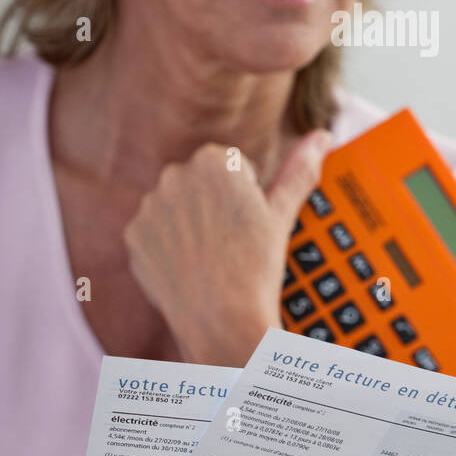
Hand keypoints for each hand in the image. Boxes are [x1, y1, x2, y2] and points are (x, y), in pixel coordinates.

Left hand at [123, 130, 331, 365]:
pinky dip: (167, 246)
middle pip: (199, 182)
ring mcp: (150, 206)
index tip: (247, 222)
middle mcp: (175, 175)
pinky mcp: (134, 235)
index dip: (244, 194)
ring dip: (189, 222)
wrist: (221, 319)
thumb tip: (322, 136)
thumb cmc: (257, 265)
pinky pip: (153, 233)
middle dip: (213, 203)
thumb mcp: (282, 213)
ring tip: (211, 256)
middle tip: (232, 241)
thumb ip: (299, 168)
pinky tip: (188, 265)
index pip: (230, 165)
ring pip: (175, 206)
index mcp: (214, 160)